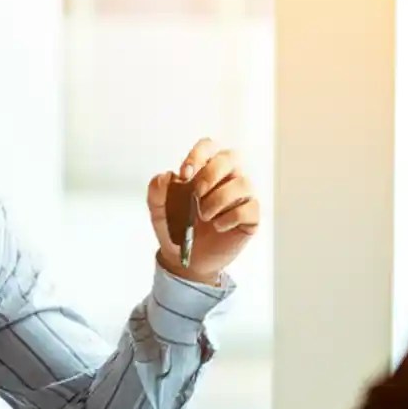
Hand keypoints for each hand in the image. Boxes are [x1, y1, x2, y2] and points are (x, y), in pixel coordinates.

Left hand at [147, 138, 259, 283]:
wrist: (187, 261)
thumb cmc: (176, 229)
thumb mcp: (159, 212)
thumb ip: (156, 192)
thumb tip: (167, 176)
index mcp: (205, 170)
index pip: (209, 146)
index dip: (198, 155)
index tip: (184, 174)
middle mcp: (227, 178)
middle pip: (230, 157)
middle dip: (211, 173)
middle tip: (196, 193)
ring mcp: (241, 196)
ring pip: (243, 183)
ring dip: (219, 199)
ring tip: (204, 216)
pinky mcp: (251, 216)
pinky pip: (249, 208)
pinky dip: (231, 217)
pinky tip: (218, 226)